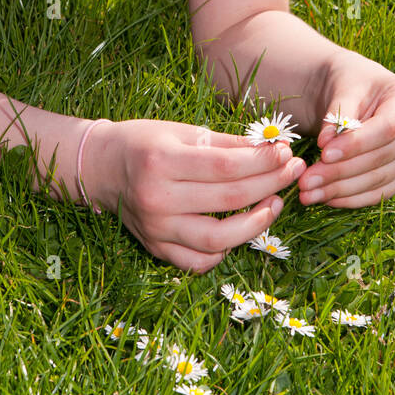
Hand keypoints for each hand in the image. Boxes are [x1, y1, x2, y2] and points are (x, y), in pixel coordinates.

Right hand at [84, 118, 305, 273]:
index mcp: (162, 161)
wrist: (102, 168)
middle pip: (229, 200)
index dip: (263, 162)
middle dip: (270, 185)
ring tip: (274, 203)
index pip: (226, 167)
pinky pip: (199, 262)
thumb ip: (228, 144)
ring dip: (256, 224)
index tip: (287, 153)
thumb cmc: (146, 142)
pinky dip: (225, 250)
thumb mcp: (183, 131)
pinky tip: (240, 230)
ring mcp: (156, 229)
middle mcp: (157, 198)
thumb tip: (274, 149)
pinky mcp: (156, 248)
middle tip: (292, 173)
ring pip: (218, 240)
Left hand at [298, 51, 394, 208]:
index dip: (356, 145)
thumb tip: (326, 143)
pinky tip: (326, 198)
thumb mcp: (344, 88)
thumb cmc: (352, 84)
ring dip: (342, 189)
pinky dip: (352, 198)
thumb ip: (338, 115)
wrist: (359, 92)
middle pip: (382, 158)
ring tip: (308, 192)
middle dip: (341, 172)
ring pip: (379, 179)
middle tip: (306, 180)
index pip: (387, 128)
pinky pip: (380, 192)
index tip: (324, 153)